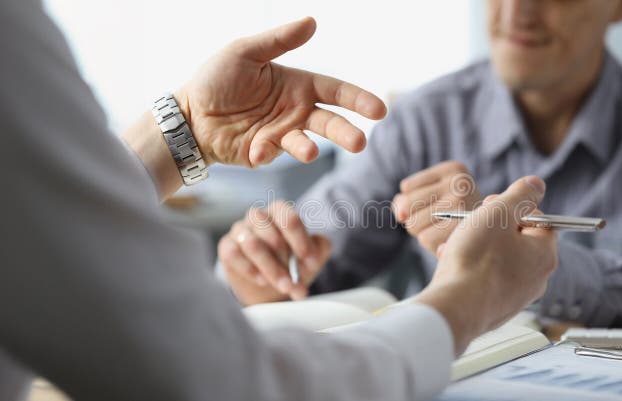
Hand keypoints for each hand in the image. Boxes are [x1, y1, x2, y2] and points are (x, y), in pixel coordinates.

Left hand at [177, 17, 386, 166]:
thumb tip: (312, 22)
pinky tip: (255, 150)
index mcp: (298, 85)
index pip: (335, 91)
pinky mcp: (264, 153)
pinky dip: (266, 153)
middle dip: (346, 133)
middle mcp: (296, 111)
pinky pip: (271, 154)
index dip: (358, 100)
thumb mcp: (245, 52)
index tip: (379, 110)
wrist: (190, 112)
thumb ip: (278, 41)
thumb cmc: (218, 78)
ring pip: (306, 143)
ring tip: (310, 151)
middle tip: (360, 143)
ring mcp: (282, 134)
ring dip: (308, 148)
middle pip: (330, 122)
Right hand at [218, 201, 330, 303]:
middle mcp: (258, 216)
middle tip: (295, 281)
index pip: (289, 218)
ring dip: (270, 268)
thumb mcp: (311, 257)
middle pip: (270, 233)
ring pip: (252, 244)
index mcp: (280, 211)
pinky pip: (233, 254)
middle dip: (285, 260)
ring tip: (283, 285)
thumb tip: (317, 250)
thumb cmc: (291, 264)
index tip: (310, 260)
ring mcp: (240, 230)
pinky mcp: (226, 246)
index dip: (300, 240)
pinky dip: (249, 269)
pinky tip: (262, 280)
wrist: (267, 285)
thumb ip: (320, 249)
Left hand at [393, 161, 482, 254]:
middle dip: (415, 217)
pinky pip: (424, 238)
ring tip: (443, 230)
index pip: (406, 187)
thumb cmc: (453, 218)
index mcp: (453, 168)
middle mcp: (460, 183)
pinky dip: (430, 242)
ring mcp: (462, 206)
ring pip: (412, 224)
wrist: (487, 239)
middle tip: (440, 220)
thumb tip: (400, 214)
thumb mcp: (432, 198)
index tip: (439, 204)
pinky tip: (446, 239)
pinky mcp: (459, 231)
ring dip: (422, 231)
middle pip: (407, 205)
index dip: (414, 202)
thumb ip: (405, 201)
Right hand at [416, 176, 556, 353]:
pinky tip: (451, 264)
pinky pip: (486, 281)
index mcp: (544, 254)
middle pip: (518, 240)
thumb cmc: (476, 259)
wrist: (455, 308)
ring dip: (478, 247)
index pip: (539, 220)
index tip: (492, 205)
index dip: (514, 207)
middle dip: (493, 228)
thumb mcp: (498, 213)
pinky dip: (471, 269)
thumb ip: (520, 195)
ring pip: (499, 260)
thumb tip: (535, 184)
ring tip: (457, 244)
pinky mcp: (496, 310)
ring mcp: (516, 298)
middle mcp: (536, 279)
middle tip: (473, 223)